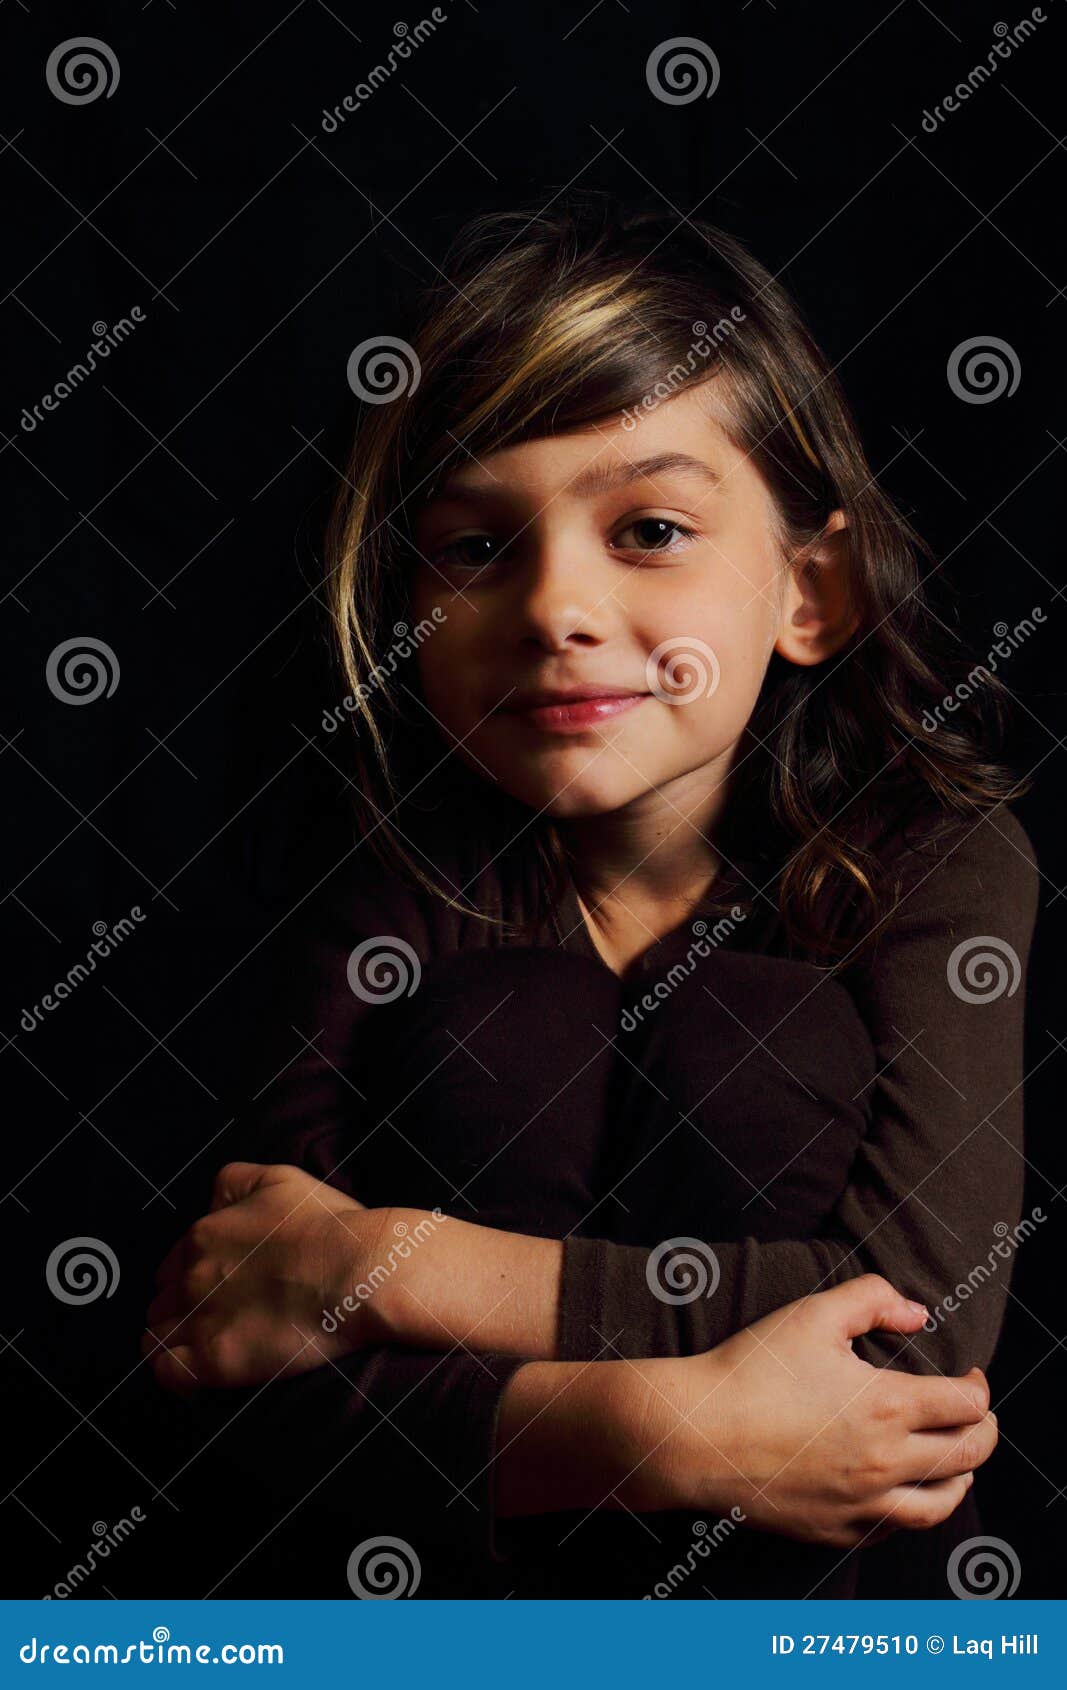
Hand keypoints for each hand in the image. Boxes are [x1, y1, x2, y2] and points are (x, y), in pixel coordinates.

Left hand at [142, 1161, 394, 1391]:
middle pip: (162, 1301)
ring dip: (175, 1341)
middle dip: (180, 1309)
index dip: (191, 1278)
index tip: (218, 1288)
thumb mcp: (278, 1179)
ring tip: (206, 1347)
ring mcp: (199, 1319)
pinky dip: (174, 1373)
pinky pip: (167, 1373)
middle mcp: (191, 1276)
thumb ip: (234, 1183)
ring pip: (157, 1336)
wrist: (360, 1273)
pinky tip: (195, 1373)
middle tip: (217, 1318)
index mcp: (203, 1235)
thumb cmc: (328, 1226)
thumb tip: (213, 1203)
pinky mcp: (214, 1360)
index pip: (173, 1265)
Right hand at [639, 1275, 996, 1546]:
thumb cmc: (752, 1369)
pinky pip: (895, 1530)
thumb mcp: (812, 1314)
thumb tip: (917, 1313)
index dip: (978, 1388)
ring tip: (956, 1461)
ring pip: (942, 1504)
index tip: (970, 1377)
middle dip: (983, 1431)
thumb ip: (872, 1298)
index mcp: (887, 1406)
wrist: (697, 1434)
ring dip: (961, 1478)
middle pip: (968, 1456)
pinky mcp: (836, 1530)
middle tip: (976, 1416)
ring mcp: (862, 1504)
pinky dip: (914, 1508)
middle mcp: (885, 1463)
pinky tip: (905, 1491)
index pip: (967, 1406)